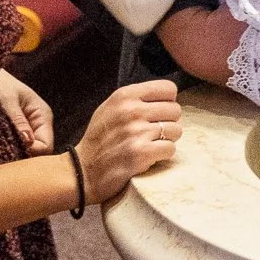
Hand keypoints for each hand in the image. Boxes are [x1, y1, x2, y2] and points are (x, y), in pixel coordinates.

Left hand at [0, 70, 54, 153]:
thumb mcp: (8, 101)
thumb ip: (18, 121)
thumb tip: (29, 142)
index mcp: (42, 115)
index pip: (46, 145)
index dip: (33, 152)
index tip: (14, 151)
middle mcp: (39, 124)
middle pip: (39, 151)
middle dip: (24, 155)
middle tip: (5, 154)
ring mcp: (29, 128)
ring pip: (29, 150)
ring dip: (16, 152)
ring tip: (0, 150)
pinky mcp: (18, 131)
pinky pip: (19, 146)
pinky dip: (11, 149)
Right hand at [75, 79, 182, 201]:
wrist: (83, 170)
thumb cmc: (99, 139)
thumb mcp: (110, 108)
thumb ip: (134, 99)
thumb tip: (167, 97)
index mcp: (125, 95)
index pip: (168, 88)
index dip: (167, 102)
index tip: (158, 112)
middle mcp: (131, 110)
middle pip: (175, 110)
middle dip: (168, 122)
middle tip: (154, 132)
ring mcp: (136, 132)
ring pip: (176, 130)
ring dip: (167, 139)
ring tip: (151, 144)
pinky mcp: (141, 153)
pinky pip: (170, 148)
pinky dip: (163, 154)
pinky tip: (150, 155)